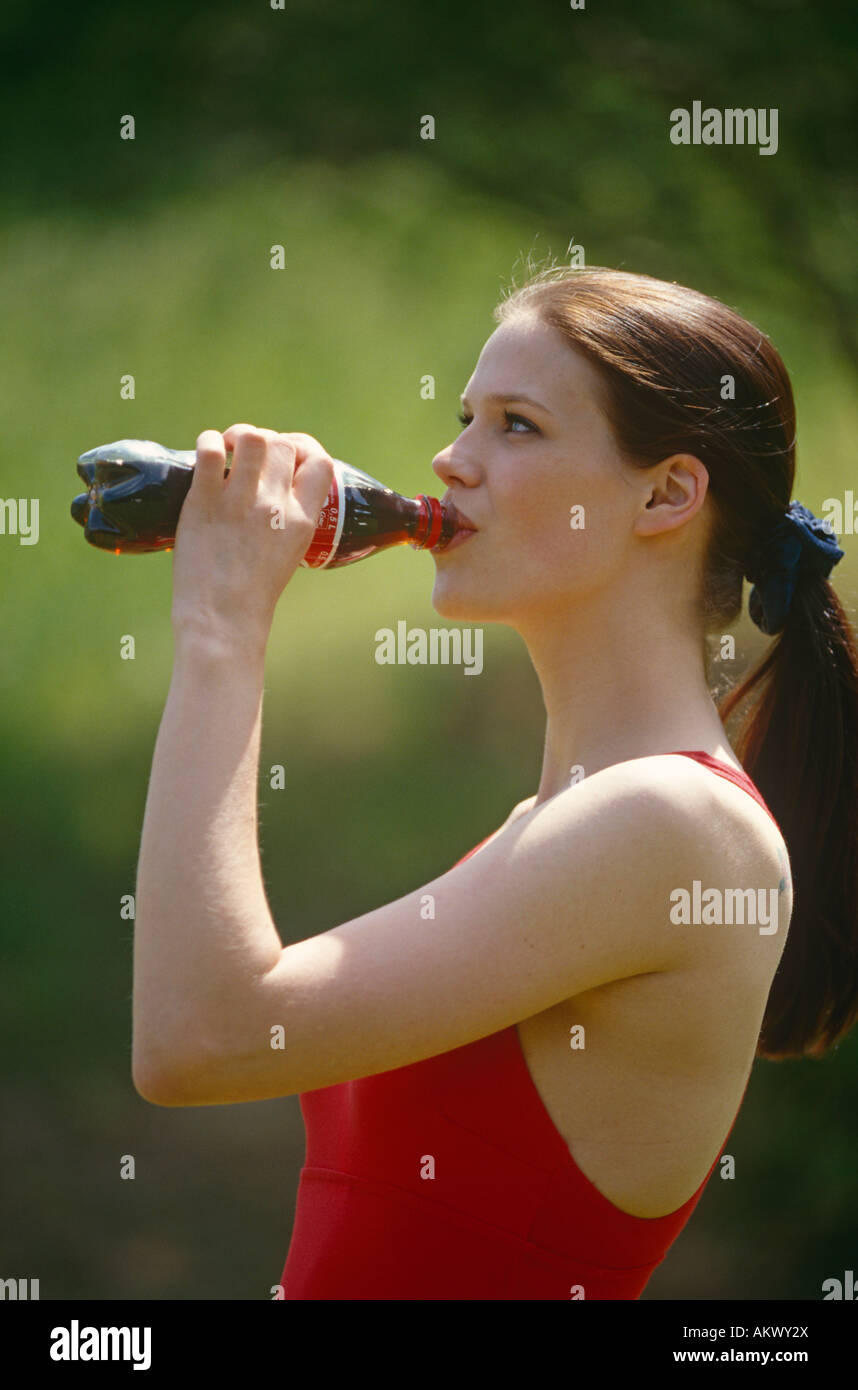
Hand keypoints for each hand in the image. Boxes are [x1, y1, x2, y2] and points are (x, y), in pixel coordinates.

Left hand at [171, 424, 334, 645]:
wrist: (221, 617)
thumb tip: (273, 486)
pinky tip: (207, 451)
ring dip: (238, 435)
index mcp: (303, 520)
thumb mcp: (289, 552)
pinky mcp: (204, 501)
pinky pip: (211, 450)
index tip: (287, 455)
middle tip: (248, 455)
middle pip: (282, 444)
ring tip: (229, 449)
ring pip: (252, 438)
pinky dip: (208, 442)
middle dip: (266, 441)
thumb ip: (287, 518)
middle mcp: (276, 506)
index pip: (320, 462)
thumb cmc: (252, 591)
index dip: (304, 448)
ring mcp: (240, 501)